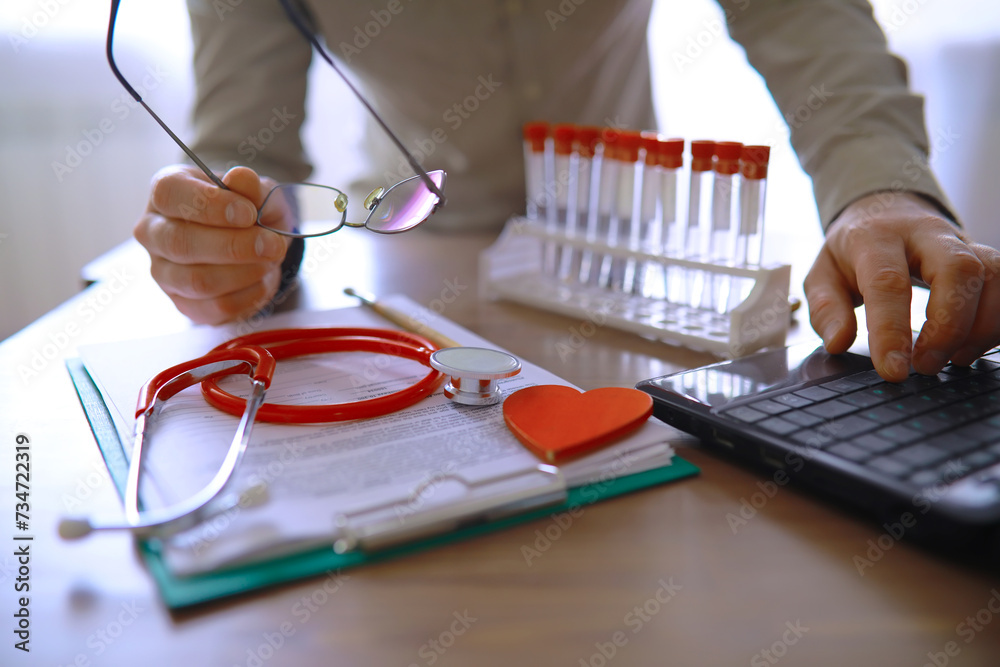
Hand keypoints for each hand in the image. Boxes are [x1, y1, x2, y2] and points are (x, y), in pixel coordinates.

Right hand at [135, 165, 292, 324]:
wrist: (253, 242)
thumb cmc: (247, 210)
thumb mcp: (256, 191)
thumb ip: (250, 186)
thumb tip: (241, 178)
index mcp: (165, 192)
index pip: (170, 194)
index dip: (209, 204)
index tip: (248, 213)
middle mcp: (154, 232)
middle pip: (180, 243)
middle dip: (233, 246)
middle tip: (271, 244)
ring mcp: (164, 271)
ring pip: (197, 281)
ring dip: (244, 272)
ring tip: (271, 260)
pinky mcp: (183, 303)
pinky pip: (215, 307)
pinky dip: (248, 295)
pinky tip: (263, 279)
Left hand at [804, 192, 999, 380]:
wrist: (887, 209)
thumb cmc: (854, 250)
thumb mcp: (823, 274)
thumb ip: (826, 308)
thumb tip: (838, 342)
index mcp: (876, 237)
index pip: (888, 282)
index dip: (891, 330)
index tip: (893, 370)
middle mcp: (926, 234)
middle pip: (958, 270)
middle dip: (949, 327)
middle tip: (925, 366)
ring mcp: (961, 242)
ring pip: (992, 276)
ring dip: (980, 327)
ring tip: (951, 360)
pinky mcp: (983, 257)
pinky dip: (996, 322)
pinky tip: (970, 346)